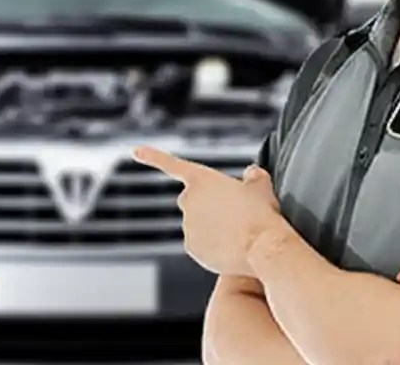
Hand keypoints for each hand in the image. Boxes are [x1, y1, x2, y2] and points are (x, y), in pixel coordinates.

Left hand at [132, 146, 283, 276]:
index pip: (173, 165)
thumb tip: (252, 173)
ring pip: (197, 224)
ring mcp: (188, 225)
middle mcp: (189, 201)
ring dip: (212, 226)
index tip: (136, 151)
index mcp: (202, 180)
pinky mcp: (191, 248)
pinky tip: (231, 247)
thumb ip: (253, 177)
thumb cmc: (262, 214)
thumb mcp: (262, 187)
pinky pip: (200, 244)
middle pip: (192, 200)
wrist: (263, 246)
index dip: (153, 156)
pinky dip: (212, 246)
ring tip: (237, 232)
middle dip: (206, 206)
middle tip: (232, 213)